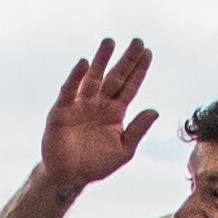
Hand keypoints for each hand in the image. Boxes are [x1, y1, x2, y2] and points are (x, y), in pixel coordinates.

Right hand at [42, 37, 159, 188]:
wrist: (69, 176)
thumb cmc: (96, 164)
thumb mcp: (124, 150)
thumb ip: (138, 130)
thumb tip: (155, 111)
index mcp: (115, 112)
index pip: (130, 87)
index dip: (139, 70)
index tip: (149, 53)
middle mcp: (99, 103)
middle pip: (115, 77)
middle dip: (126, 59)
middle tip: (138, 41)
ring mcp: (81, 104)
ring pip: (93, 78)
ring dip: (101, 60)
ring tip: (110, 42)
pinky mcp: (62, 109)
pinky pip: (70, 90)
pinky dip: (76, 77)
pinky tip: (84, 63)